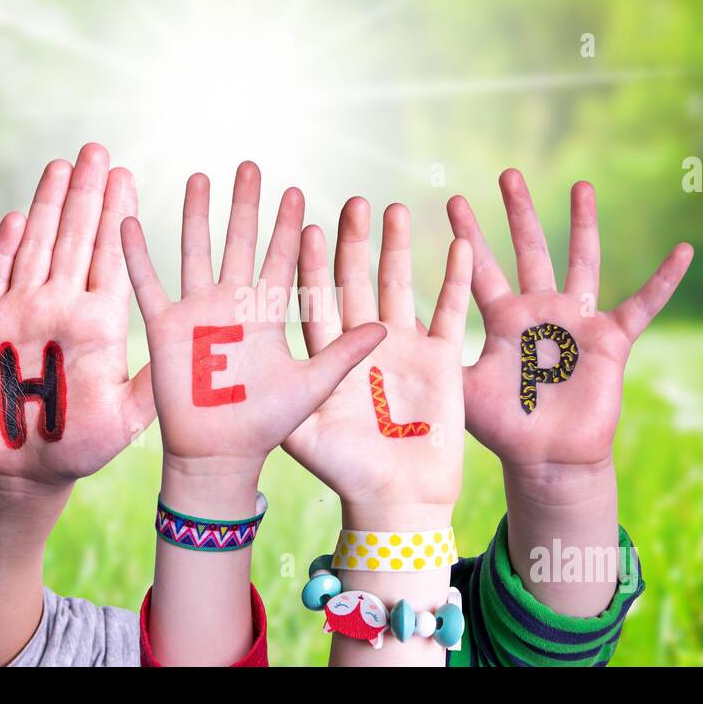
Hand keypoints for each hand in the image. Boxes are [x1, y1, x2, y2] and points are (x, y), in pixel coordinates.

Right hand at [0, 144, 154, 493]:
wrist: (26, 471)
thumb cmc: (83, 446)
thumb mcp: (128, 418)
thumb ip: (152, 383)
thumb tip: (188, 349)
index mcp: (100, 322)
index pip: (110, 257)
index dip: (117, 215)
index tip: (128, 174)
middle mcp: (61, 307)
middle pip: (75, 239)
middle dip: (86, 194)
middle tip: (98, 150)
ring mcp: (19, 314)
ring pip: (36, 248)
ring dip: (47, 207)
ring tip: (61, 165)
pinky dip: (3, 249)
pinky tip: (15, 216)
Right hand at [119, 162, 386, 508]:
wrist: (220, 456)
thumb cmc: (267, 425)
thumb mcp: (314, 384)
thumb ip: (346, 353)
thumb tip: (388, 325)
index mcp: (265, 315)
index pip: (279, 259)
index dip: (286, 227)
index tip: (295, 191)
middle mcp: (230, 306)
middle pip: (238, 243)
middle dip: (245, 205)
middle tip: (252, 166)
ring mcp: (195, 314)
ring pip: (195, 251)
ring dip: (196, 215)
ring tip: (200, 177)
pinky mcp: (163, 329)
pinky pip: (147, 284)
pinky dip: (136, 254)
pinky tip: (127, 220)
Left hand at [283, 198, 471, 528]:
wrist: (398, 501)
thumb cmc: (346, 473)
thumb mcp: (304, 434)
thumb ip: (281, 397)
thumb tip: (242, 368)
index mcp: (329, 357)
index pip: (317, 299)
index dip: (311, 263)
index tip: (303, 225)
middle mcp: (365, 346)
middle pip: (357, 282)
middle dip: (354, 242)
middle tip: (352, 202)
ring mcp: (405, 348)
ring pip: (399, 286)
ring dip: (397, 248)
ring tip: (393, 210)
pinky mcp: (443, 360)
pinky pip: (451, 312)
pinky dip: (456, 280)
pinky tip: (459, 244)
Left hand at [448, 169, 692, 497]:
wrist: (548, 459)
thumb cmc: (502, 428)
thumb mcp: (459, 387)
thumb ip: (431, 356)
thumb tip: (380, 334)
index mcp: (504, 320)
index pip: (480, 268)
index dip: (468, 235)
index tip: (452, 199)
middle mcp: (540, 312)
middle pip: (530, 251)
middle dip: (519, 213)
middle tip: (508, 172)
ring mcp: (577, 322)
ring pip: (582, 262)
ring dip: (583, 224)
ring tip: (581, 186)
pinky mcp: (611, 340)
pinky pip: (643, 305)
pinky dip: (664, 280)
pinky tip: (683, 251)